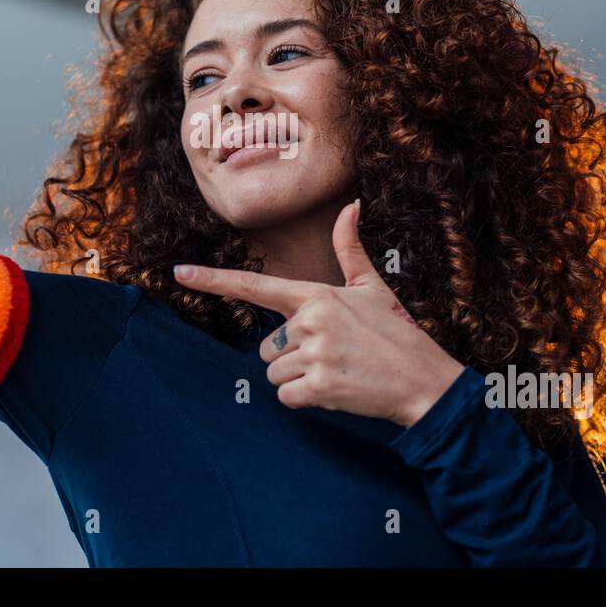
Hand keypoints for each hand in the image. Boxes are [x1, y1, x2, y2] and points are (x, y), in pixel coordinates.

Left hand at [172, 200, 464, 427]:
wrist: (425, 380)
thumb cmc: (398, 333)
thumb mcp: (373, 286)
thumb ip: (350, 249)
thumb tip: (351, 206)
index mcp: (317, 295)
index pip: (255, 286)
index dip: (213, 280)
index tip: (180, 273)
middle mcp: (310, 320)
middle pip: (266, 347)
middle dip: (290, 357)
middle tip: (331, 355)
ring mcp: (314, 354)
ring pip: (273, 374)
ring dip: (297, 379)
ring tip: (336, 371)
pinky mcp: (319, 386)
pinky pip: (286, 397)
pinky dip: (304, 400)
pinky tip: (335, 390)